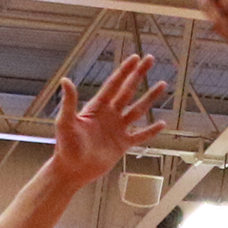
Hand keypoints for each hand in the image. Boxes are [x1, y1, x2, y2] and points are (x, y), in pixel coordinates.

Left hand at [49, 53, 169, 185]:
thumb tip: (65, 80)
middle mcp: (110, 115)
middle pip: (128, 91)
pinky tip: (162, 123)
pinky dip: (151, 131)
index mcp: (97, 107)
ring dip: (150, 97)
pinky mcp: (123, 145)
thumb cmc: (66, 147)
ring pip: (138, 110)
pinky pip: (140, 136)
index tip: (135, 58)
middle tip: (150, 59)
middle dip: (139, 75)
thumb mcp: (65, 122)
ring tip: (162, 85)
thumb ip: (69, 102)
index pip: (114, 85)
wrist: (73, 170)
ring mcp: (118, 129)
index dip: (124, 71)